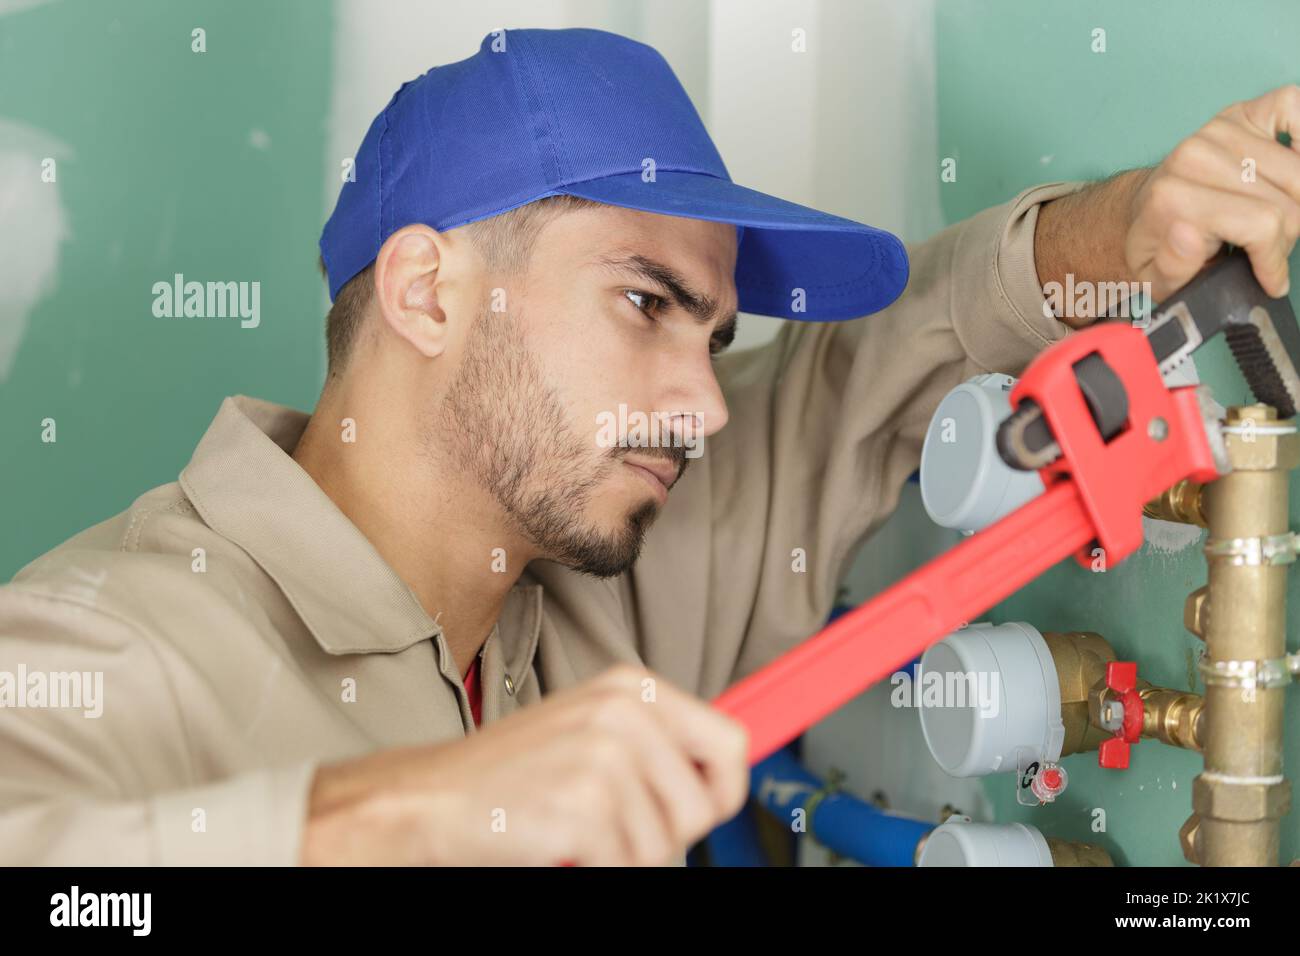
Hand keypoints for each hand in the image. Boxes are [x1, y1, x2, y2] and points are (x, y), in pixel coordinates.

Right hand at [299, 663, 749, 865]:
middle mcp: (625, 713)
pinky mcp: (585, 807)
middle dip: (666, 834)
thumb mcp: (590, 734)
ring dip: (624, 857)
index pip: (730, 741)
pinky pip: (627, 867)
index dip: (724, 789)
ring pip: (666, 845)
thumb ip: (655, 748)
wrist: (430, 800)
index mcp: (631, 688)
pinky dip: (595, 871)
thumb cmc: (509, 776)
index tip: (708, 807)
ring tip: (576, 832)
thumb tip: (724, 782)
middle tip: (612, 830)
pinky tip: (559, 846)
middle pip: (703, 804)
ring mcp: (605, 757)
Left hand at [1127, 84, 1299, 300]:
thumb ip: (1172, 268)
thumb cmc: (1158, 248)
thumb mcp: (1154, 280)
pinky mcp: (1239, 113)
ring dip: (1296, 203)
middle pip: (1287, 203)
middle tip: (1263, 252)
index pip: (1263, 225)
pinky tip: (1294, 164)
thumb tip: (1189, 235)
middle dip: (1284, 237)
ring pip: (1299, 173)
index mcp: (1173, 197)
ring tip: (1270, 222)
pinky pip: (1294, 104)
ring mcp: (1219, 130)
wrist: (1143, 212)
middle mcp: (1195, 156)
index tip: (1271, 280)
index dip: (1274, 260)